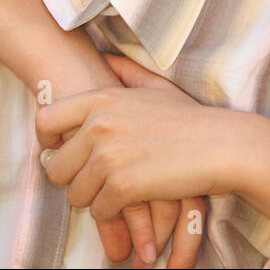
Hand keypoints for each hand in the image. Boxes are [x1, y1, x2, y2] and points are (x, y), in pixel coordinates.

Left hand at [37, 54, 233, 263]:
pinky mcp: (124, 186)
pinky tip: (135, 201)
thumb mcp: (158, 87)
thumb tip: (106, 57)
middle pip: (55, 167)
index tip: (61, 152)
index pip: (45, 120)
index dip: (48, 142)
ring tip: (119, 191)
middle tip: (98, 181)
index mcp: (102, 100)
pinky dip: (115, 212)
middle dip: (74, 179)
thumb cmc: (192, 119)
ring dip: (95, 198)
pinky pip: (100, 210)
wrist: (224, 146)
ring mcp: (110, 156)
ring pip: (75, 194)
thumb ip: (127, 71)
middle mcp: (99, 126)